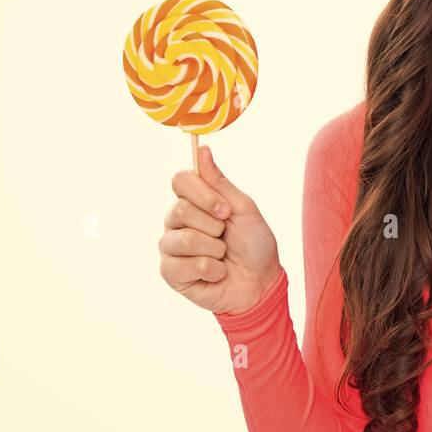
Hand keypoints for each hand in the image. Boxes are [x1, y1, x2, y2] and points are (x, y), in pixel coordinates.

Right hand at [159, 144, 281, 315]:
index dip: (203, 194)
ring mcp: (171, 247)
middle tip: (226, 236)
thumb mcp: (243, 209)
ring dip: (215, 250)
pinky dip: (211, 269)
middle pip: (180, 209)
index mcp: (193, 202)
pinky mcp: (170, 273)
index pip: (180, 180)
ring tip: (223, 256)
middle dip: (214, 225)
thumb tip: (202, 149)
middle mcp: (176, 222)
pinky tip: (217, 273)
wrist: (261, 282)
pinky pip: (184, 265)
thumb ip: (220, 182)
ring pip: (184, 239)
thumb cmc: (254, 244)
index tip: (226, 210)